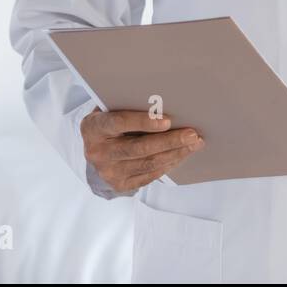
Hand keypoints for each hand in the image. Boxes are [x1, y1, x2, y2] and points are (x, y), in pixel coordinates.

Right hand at [81, 108, 204, 192]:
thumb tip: (163, 102)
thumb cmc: (109, 122)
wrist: (95, 150)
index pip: (119, 123)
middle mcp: (98, 152)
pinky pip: (150, 175)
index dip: (143, 122)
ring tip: (193, 143)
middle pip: (139, 148)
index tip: (167, 120)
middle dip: (169, 141)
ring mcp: (109, 172)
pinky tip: (181, 154)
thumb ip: (128, 106)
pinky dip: (169, 164)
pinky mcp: (120, 185)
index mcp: (93, 128)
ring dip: (175, 153)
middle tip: (191, 134)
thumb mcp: (110, 110)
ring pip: (148, 164)